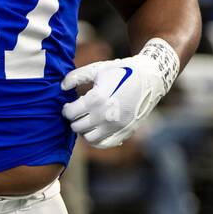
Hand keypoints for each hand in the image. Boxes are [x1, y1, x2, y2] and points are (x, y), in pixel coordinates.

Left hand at [61, 40, 178, 148]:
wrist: (151, 77)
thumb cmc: (122, 70)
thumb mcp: (98, 69)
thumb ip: (76, 77)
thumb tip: (62, 87)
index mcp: (97, 99)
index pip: (70, 113)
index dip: (66, 109)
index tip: (68, 105)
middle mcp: (105, 116)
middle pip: (77, 127)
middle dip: (74, 119)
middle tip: (77, 112)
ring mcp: (116, 126)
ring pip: (88, 138)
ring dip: (84, 130)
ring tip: (87, 120)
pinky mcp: (125, 132)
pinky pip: (104, 144)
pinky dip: (97, 139)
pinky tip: (97, 128)